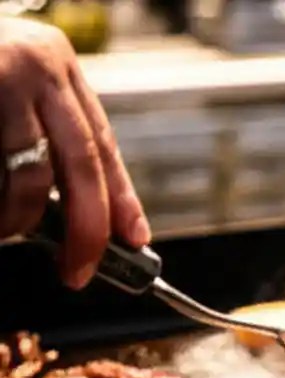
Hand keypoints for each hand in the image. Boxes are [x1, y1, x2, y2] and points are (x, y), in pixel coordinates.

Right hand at [0, 17, 149, 288]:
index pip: (102, 142)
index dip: (121, 198)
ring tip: (7, 233)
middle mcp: (36, 66)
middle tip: (79, 268)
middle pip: (81, 162)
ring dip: (21, 218)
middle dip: (87, 226)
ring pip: (29, 174)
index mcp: (57, 65)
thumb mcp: (16, 83)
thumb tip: (79, 209)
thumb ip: (45, 129)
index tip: (133, 240)